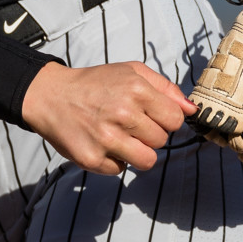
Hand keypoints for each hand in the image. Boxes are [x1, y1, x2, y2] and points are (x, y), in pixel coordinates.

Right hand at [19, 60, 195, 174]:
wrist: (50, 96)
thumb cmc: (94, 84)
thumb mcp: (130, 72)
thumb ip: (165, 88)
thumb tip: (192, 110)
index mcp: (136, 90)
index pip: (175, 120)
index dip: (164, 118)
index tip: (149, 114)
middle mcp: (123, 114)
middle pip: (161, 141)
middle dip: (148, 134)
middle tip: (127, 122)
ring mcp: (106, 139)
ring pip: (146, 161)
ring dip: (136, 152)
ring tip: (118, 136)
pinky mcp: (92, 159)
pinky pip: (120, 170)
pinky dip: (113, 160)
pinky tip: (100, 143)